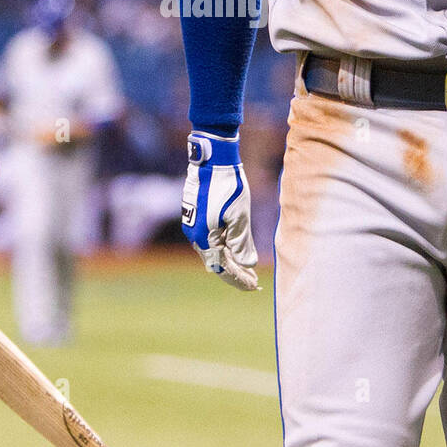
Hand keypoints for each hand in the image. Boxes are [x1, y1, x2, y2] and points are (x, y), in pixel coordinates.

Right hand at [181, 131, 259, 291]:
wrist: (211, 159)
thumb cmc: (227, 186)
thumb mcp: (240, 216)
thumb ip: (242, 242)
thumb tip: (247, 264)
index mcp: (204, 237)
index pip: (222, 267)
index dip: (238, 279)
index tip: (253, 286)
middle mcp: (194, 234)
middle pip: (216, 261)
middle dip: (235, 272)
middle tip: (253, 282)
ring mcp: (193, 224)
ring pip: (212, 250)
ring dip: (230, 260)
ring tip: (247, 268)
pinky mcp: (195, 215)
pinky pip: (209, 238)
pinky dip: (223, 247)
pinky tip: (234, 248)